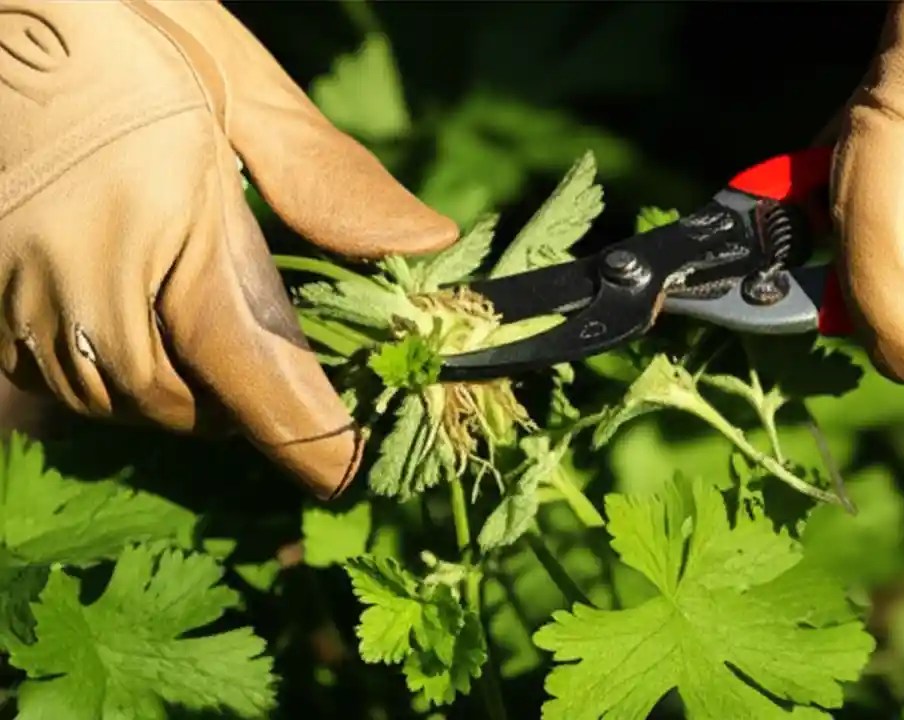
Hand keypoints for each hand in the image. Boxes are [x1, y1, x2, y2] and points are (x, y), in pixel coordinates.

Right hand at [0, 1, 456, 496]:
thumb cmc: (108, 11)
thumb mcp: (231, 72)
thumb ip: (321, 173)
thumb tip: (424, 242)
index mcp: (163, 228)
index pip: (249, 371)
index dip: (304, 433)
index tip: (343, 469)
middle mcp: (78, 279)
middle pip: (174, 403)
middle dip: (236, 409)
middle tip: (282, 382)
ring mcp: (11, 293)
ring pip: (105, 397)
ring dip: (169, 392)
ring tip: (212, 353)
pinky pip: (39, 371)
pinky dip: (99, 369)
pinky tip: (127, 322)